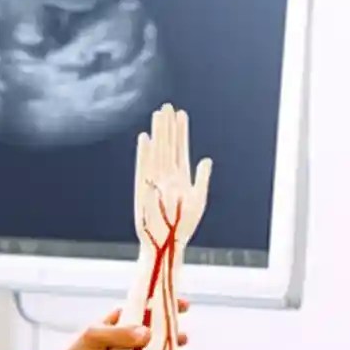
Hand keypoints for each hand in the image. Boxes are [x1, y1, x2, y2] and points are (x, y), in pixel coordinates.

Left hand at [50, 303, 189, 349]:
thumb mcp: (94, 336)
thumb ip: (119, 334)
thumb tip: (147, 333)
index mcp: (120, 324)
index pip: (145, 311)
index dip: (164, 306)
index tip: (183, 304)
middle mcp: (130, 341)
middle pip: (158, 334)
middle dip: (173, 333)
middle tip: (182, 336)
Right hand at [134, 104, 212, 244]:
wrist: (166, 243)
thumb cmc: (183, 225)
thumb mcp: (198, 200)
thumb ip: (202, 178)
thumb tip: (206, 159)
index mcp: (181, 177)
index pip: (181, 148)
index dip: (182, 131)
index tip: (181, 114)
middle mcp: (168, 175)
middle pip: (169, 145)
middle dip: (168, 126)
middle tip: (168, 106)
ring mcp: (155, 180)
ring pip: (158, 151)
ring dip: (158, 134)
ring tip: (158, 115)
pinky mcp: (144, 188)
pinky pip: (144, 166)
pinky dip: (145, 153)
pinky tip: (146, 138)